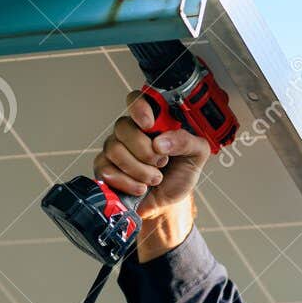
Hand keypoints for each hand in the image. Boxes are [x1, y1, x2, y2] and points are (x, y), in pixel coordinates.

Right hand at [92, 90, 211, 217]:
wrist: (170, 202)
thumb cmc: (180, 174)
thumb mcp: (197, 155)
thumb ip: (187, 141)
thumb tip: (161, 141)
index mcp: (153, 121)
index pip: (136, 100)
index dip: (139, 108)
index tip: (149, 125)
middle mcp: (131, 131)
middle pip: (123, 126)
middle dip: (145, 151)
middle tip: (162, 162)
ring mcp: (115, 149)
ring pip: (115, 150)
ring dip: (140, 170)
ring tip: (155, 178)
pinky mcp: (105, 169)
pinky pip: (107, 170)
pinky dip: (129, 183)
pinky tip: (141, 187)